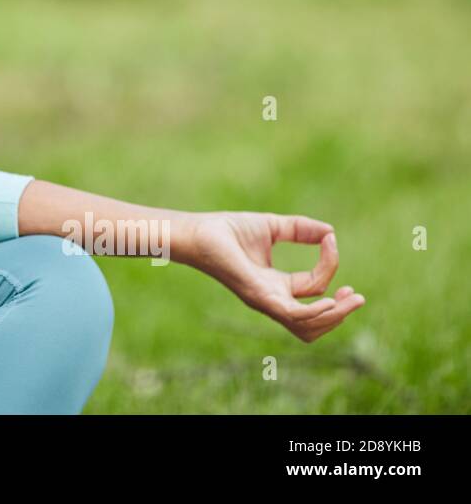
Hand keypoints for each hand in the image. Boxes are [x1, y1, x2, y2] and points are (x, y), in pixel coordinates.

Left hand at [184, 211, 364, 341]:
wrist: (199, 231)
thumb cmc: (227, 230)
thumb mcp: (272, 226)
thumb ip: (300, 229)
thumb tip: (330, 232)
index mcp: (276, 285)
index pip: (315, 287)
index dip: (329, 266)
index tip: (330, 239)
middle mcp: (273, 298)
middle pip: (315, 321)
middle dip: (340, 313)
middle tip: (356, 296)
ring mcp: (265, 301)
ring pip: (308, 327)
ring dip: (333, 316)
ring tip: (348, 299)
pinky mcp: (258, 296)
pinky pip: (292, 315)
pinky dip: (314, 312)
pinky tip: (328, 299)